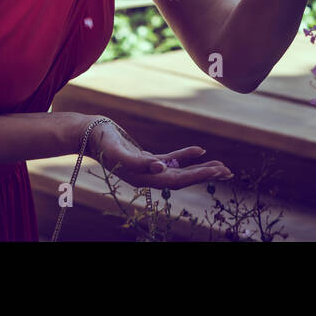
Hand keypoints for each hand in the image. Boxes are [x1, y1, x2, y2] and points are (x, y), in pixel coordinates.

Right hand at [89, 120, 232, 189]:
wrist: (87, 134)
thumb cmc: (101, 141)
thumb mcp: (118, 151)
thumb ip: (138, 162)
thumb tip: (161, 167)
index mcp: (143, 178)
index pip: (176, 180)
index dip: (197, 176)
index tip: (217, 172)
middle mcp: (148, 177)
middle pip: (183, 179)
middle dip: (206, 175)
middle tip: (228, 172)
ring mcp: (148, 169)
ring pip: (180, 171)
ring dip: (200, 168)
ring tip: (221, 167)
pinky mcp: (147, 158)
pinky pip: (171, 160)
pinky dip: (185, 156)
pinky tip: (200, 151)